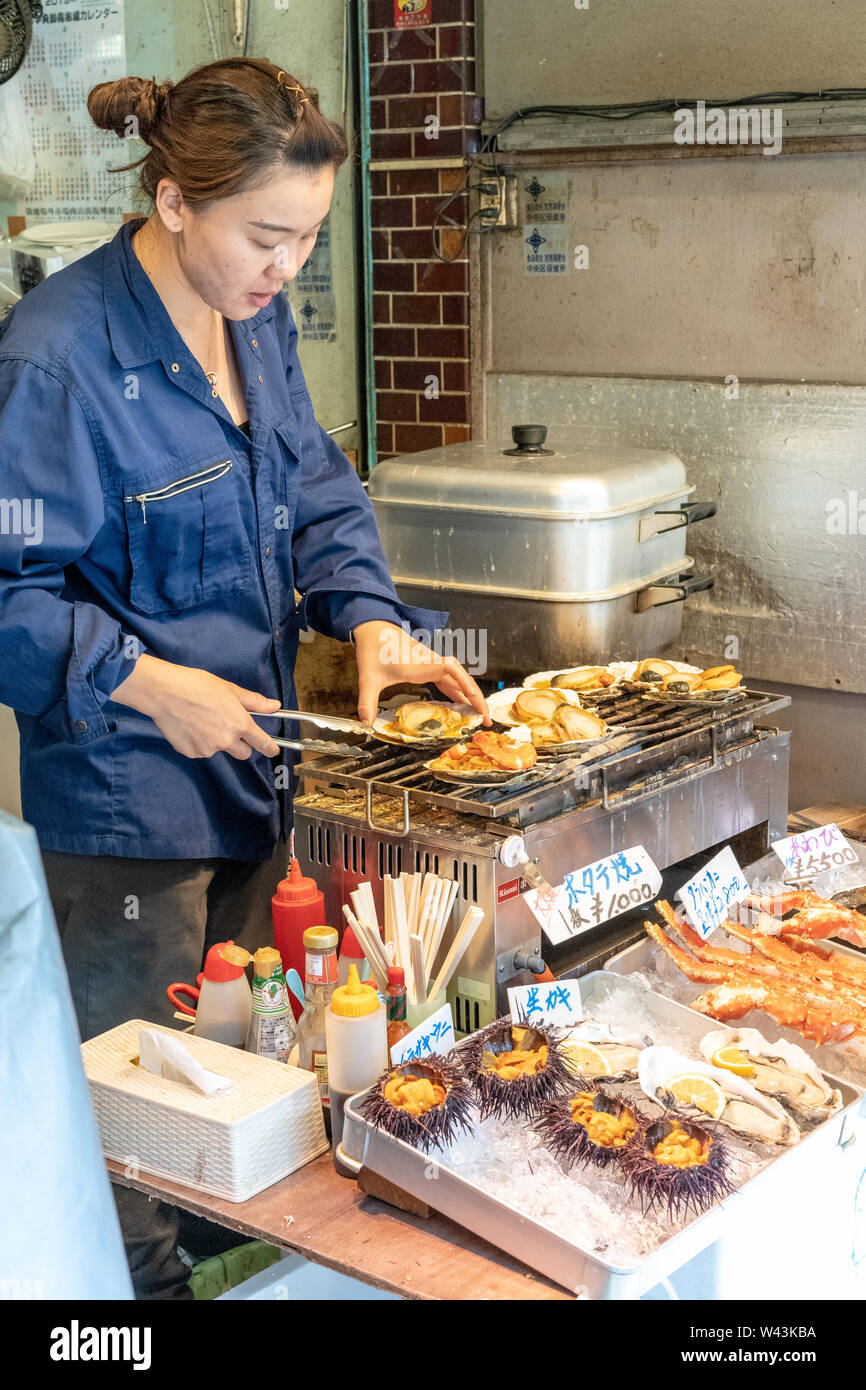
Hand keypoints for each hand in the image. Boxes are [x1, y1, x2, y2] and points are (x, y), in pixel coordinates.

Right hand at [111, 654, 281, 759]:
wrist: (164, 692)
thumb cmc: (196, 686)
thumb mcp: (230, 689)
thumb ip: (254, 702)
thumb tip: (274, 706)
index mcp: (239, 724)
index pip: (261, 743)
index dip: (269, 747)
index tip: (272, 750)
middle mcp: (226, 741)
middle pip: (243, 753)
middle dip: (241, 744)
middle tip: (230, 728)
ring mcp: (207, 749)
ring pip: (220, 750)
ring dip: (216, 741)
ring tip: (202, 720)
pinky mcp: (190, 752)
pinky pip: (201, 751)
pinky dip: (198, 742)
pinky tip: (190, 726)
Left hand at [353, 621, 490, 725]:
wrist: (374, 628)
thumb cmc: (373, 649)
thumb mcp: (368, 678)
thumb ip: (366, 702)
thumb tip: (364, 724)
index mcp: (419, 664)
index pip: (450, 669)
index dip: (465, 683)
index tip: (474, 700)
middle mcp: (430, 662)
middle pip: (462, 678)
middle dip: (476, 698)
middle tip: (486, 720)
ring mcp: (432, 663)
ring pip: (459, 679)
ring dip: (471, 696)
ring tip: (480, 716)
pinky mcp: (430, 665)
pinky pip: (450, 679)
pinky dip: (459, 692)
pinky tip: (462, 705)